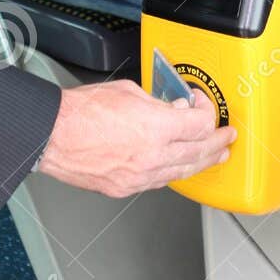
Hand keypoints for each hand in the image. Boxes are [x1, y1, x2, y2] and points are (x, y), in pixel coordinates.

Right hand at [37, 82, 234, 197]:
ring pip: (183, 172)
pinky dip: (175, 172)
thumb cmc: (80, 113)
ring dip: (203, 162)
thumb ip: (157, 102)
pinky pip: (160, 181)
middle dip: (217, 143)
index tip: (202, 105)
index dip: (207, 113)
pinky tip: (181, 167)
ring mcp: (140, 175)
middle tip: (227, 137)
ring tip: (215, 157)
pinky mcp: (126, 187)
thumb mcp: (128, 92)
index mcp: (155, 127)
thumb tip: (173, 108)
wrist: (52, 136)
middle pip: (199, 152)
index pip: (200, 124)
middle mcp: (152, 155)